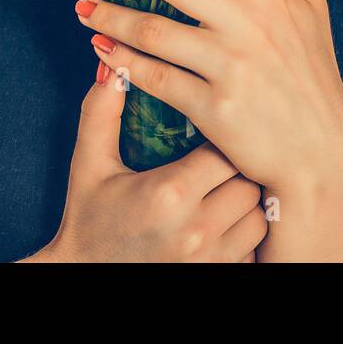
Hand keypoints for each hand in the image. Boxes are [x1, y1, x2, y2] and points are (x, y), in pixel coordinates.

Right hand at [27, 66, 266, 262]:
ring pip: (259, 217)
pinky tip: (222, 222)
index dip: (222, 137)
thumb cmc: (88, 220)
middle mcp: (196, 229)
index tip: (211, 134)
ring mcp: (210, 260)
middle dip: (239, 166)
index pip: (225, 147)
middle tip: (221, 159)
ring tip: (223, 190)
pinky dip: (244, 234)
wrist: (82, 279)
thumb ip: (100, 112)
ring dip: (247, 201)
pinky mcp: (217, 279)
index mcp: (168, 193)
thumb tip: (113, 63)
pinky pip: (254, 250)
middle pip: (249, 180)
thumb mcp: (89, 164)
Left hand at [73, 0, 342, 257]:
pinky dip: (123, 63)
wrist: (321, 158)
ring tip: (84, 7)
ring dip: (111, 16)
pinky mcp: (213, 107)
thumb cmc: (315, 85)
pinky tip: (101, 52)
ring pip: (155, 32)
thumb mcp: (317, 23)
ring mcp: (231, 67)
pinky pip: (156, 78)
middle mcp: (251, 25)